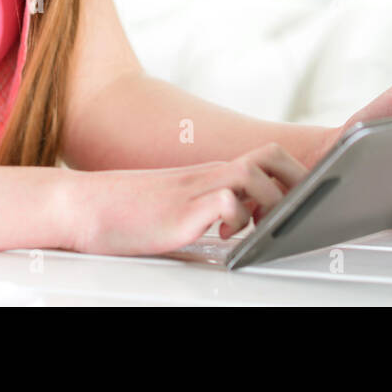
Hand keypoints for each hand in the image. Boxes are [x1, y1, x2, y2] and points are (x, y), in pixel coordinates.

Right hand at [65, 142, 309, 255]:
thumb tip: (243, 221)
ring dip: (268, 202)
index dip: (294, 173)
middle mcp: (208, 173)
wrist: (85, 206)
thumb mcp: (180, 203)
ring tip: (256, 226)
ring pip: (253, 176)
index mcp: (211, 171)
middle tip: (295, 210)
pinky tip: (221, 235)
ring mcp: (195, 189)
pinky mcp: (182, 211)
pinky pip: (224, 203)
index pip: (267, 156)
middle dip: (295, 181)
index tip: (306, 197)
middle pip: (272, 156)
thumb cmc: (129, 210)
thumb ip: (212, 206)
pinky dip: (235, 218)